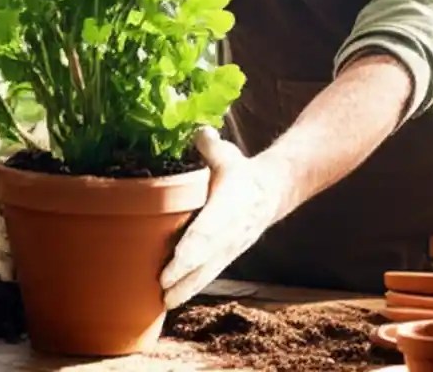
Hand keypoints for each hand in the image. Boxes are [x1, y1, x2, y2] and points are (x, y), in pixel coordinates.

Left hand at [159, 128, 284, 309]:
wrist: (272, 192)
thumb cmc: (240, 172)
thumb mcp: (227, 154)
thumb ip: (209, 144)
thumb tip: (196, 131)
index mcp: (230, 206)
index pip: (210, 231)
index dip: (192, 248)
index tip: (174, 261)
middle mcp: (232, 232)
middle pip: (207, 258)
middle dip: (184, 274)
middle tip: (161, 287)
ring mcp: (231, 248)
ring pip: (209, 272)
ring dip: (187, 288)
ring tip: (165, 302)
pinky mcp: (228, 256)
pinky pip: (210, 275)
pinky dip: (192, 288)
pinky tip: (173, 299)